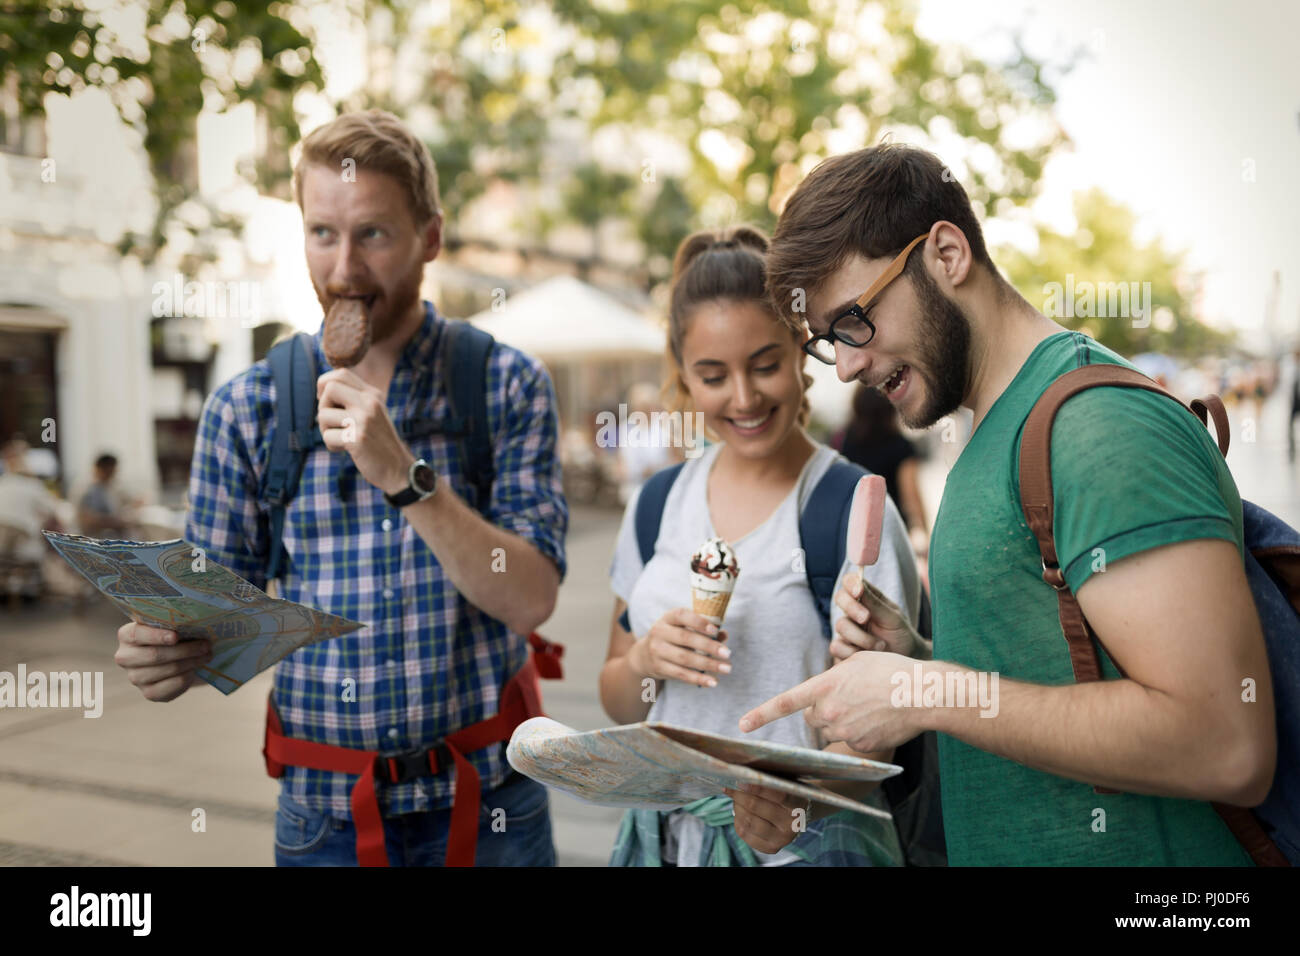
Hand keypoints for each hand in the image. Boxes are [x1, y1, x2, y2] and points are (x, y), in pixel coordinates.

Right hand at [114, 622, 211, 701]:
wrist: (176, 657)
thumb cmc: (174, 634)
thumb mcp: (171, 625)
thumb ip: (175, 623)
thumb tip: (195, 623)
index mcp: (126, 635)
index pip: (137, 634)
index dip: (156, 636)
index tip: (175, 636)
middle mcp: (125, 657)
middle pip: (155, 655)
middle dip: (184, 650)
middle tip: (206, 645)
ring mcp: (135, 677)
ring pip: (167, 669)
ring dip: (191, 662)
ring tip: (207, 654)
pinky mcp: (149, 693)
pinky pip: (172, 685)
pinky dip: (188, 676)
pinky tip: (197, 668)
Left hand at [316, 369, 414, 494]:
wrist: (398, 468)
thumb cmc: (379, 442)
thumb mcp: (372, 413)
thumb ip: (354, 399)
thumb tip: (322, 389)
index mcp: (373, 394)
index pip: (341, 373)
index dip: (325, 385)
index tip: (330, 403)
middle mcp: (370, 403)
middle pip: (328, 388)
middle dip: (322, 406)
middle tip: (332, 421)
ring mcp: (364, 420)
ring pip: (323, 414)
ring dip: (325, 430)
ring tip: (341, 438)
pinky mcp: (357, 438)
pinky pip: (327, 436)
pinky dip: (331, 445)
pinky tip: (345, 449)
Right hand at [626, 608, 730, 687]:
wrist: (644, 655)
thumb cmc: (673, 637)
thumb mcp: (683, 628)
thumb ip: (704, 630)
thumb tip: (723, 634)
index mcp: (668, 618)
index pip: (682, 615)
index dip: (699, 622)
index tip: (715, 630)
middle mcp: (659, 632)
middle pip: (686, 638)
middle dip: (709, 646)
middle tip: (727, 653)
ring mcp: (657, 651)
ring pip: (685, 658)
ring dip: (708, 664)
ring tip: (726, 668)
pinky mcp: (659, 667)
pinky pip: (681, 674)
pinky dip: (698, 679)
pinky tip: (713, 681)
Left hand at [723, 783, 810, 853]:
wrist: (799, 814)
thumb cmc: (786, 789)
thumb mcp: (784, 779)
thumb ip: (768, 776)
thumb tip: (741, 769)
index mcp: (799, 803)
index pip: (779, 795)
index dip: (757, 788)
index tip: (740, 780)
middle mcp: (792, 824)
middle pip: (756, 807)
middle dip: (739, 794)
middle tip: (731, 785)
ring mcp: (782, 839)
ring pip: (748, 821)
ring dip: (737, 806)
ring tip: (735, 796)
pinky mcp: (771, 848)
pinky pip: (744, 833)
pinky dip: (737, 819)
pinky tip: (739, 810)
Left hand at [739, 651, 922, 753]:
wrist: (922, 694)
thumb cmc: (892, 670)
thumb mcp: (857, 661)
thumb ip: (834, 678)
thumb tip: (824, 696)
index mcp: (826, 686)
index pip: (786, 702)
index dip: (762, 714)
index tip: (742, 725)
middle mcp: (830, 711)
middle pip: (812, 717)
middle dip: (821, 710)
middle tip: (846, 698)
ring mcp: (845, 731)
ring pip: (831, 730)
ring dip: (841, 721)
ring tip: (868, 706)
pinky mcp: (860, 746)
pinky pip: (850, 742)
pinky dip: (860, 733)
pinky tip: (878, 720)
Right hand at [831, 569, 922, 661]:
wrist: (904, 659)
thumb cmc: (900, 634)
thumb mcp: (893, 617)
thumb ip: (875, 603)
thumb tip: (860, 584)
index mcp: (866, 598)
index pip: (850, 582)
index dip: (850, 583)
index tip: (858, 591)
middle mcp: (853, 611)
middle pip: (839, 598)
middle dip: (852, 608)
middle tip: (866, 618)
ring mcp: (846, 630)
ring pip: (840, 625)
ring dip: (861, 637)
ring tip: (880, 646)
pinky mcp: (842, 648)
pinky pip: (836, 647)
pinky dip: (852, 652)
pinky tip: (866, 655)